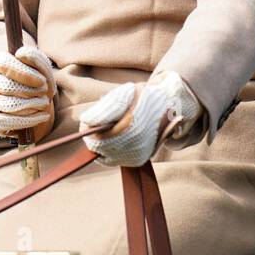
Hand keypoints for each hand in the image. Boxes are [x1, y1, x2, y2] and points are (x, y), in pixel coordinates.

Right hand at [0, 44, 56, 142]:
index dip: (25, 74)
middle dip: (30, 91)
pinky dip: (29, 120)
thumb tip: (21, 54)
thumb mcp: (37, 64)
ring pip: (8, 104)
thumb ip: (33, 56)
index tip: (43, 82)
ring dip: (31, 105)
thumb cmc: (32, 77)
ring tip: (45, 103)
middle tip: (45, 93)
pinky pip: (9, 122)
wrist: (25, 99)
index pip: (5, 65)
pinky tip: (43, 116)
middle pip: (7, 86)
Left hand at [78, 71, 202, 166]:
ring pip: (105, 156)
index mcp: (132, 127)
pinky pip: (114, 160)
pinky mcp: (139, 160)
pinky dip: (109, 150)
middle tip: (95, 124)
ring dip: (101, 144)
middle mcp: (136, 145)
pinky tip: (114, 138)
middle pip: (100, 149)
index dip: (88, 130)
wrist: (169, 106)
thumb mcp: (125, 94)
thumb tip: (86, 120)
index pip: (98, 138)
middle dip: (93, 137)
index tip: (87, 120)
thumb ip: (105, 107)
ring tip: (106, 129)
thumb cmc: (143, 97)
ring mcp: (138, 155)